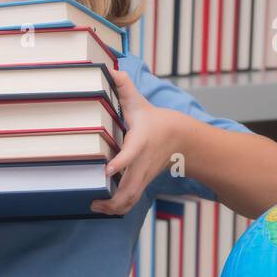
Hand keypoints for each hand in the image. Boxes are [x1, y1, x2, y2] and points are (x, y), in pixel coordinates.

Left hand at [90, 66, 183, 215]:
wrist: (183, 138)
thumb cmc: (155, 119)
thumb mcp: (139, 101)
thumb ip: (124, 86)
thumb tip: (109, 68)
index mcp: (140, 141)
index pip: (131, 154)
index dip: (121, 162)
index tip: (108, 169)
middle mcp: (142, 163)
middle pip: (130, 188)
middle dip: (112, 199)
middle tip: (92, 200)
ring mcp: (144, 176)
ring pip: (131, 199)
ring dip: (114, 208)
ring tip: (95, 207)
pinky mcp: (144, 183)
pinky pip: (132, 200)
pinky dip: (119, 208)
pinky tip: (104, 207)